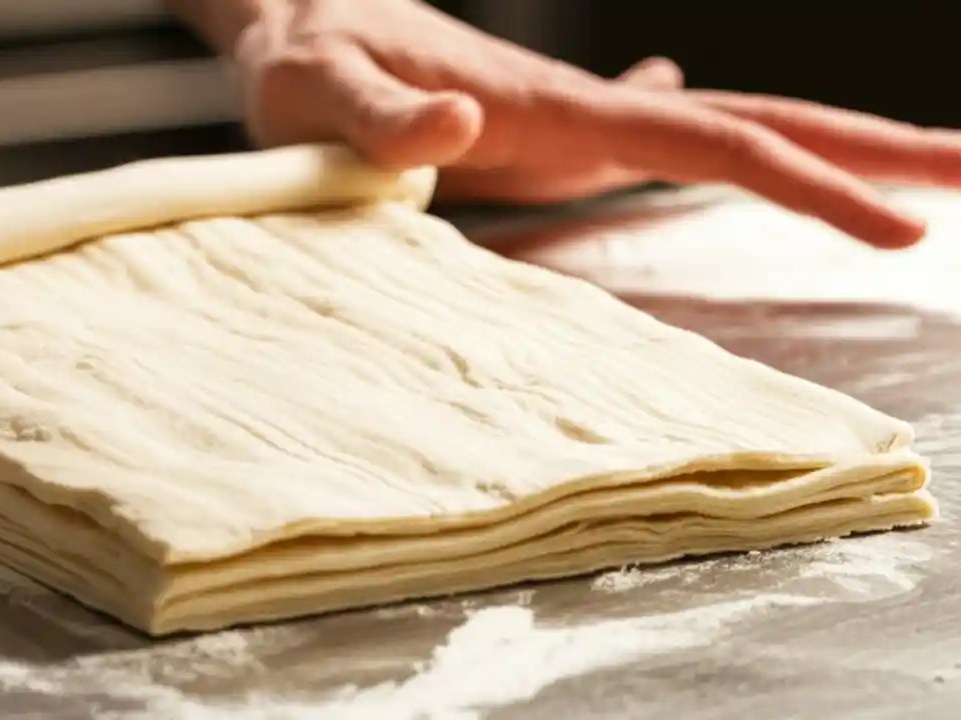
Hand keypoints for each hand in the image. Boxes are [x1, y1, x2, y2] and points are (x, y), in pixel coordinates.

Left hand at [180, 0, 960, 248]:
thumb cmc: (305, 63)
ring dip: (821, 153)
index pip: (710, 139)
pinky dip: (722, 151)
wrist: (302, 23)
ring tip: (912, 180)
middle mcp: (585, 111)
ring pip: (725, 131)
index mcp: (554, 106)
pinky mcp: (554, 138)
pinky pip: (663, 146)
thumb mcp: (323, 96)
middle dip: (867, 152)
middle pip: (754, 123)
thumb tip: (462, 125)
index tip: (902, 224)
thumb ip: (386, 116)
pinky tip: (731, 140)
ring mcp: (578, 123)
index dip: (808, 182)